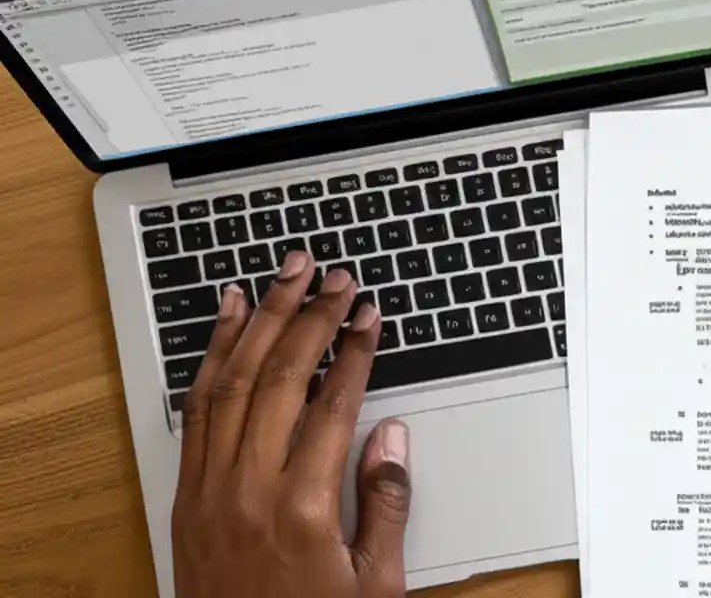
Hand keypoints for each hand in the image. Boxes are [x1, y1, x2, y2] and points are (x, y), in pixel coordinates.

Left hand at [172, 252, 411, 597]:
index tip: (368, 314)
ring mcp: (210, 488)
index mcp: (304, 509)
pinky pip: (197, 408)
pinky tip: (227, 316)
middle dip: (312, 317)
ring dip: (261, 319)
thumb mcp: (374, 582)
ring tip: (285, 275)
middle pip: (281, 377)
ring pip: (233, 380)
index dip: (353, 351)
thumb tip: (392, 435)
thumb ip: (385, 504)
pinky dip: (211, 355)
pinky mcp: (186, 494)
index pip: (332, 405)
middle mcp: (249, 489)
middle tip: (336, 277)